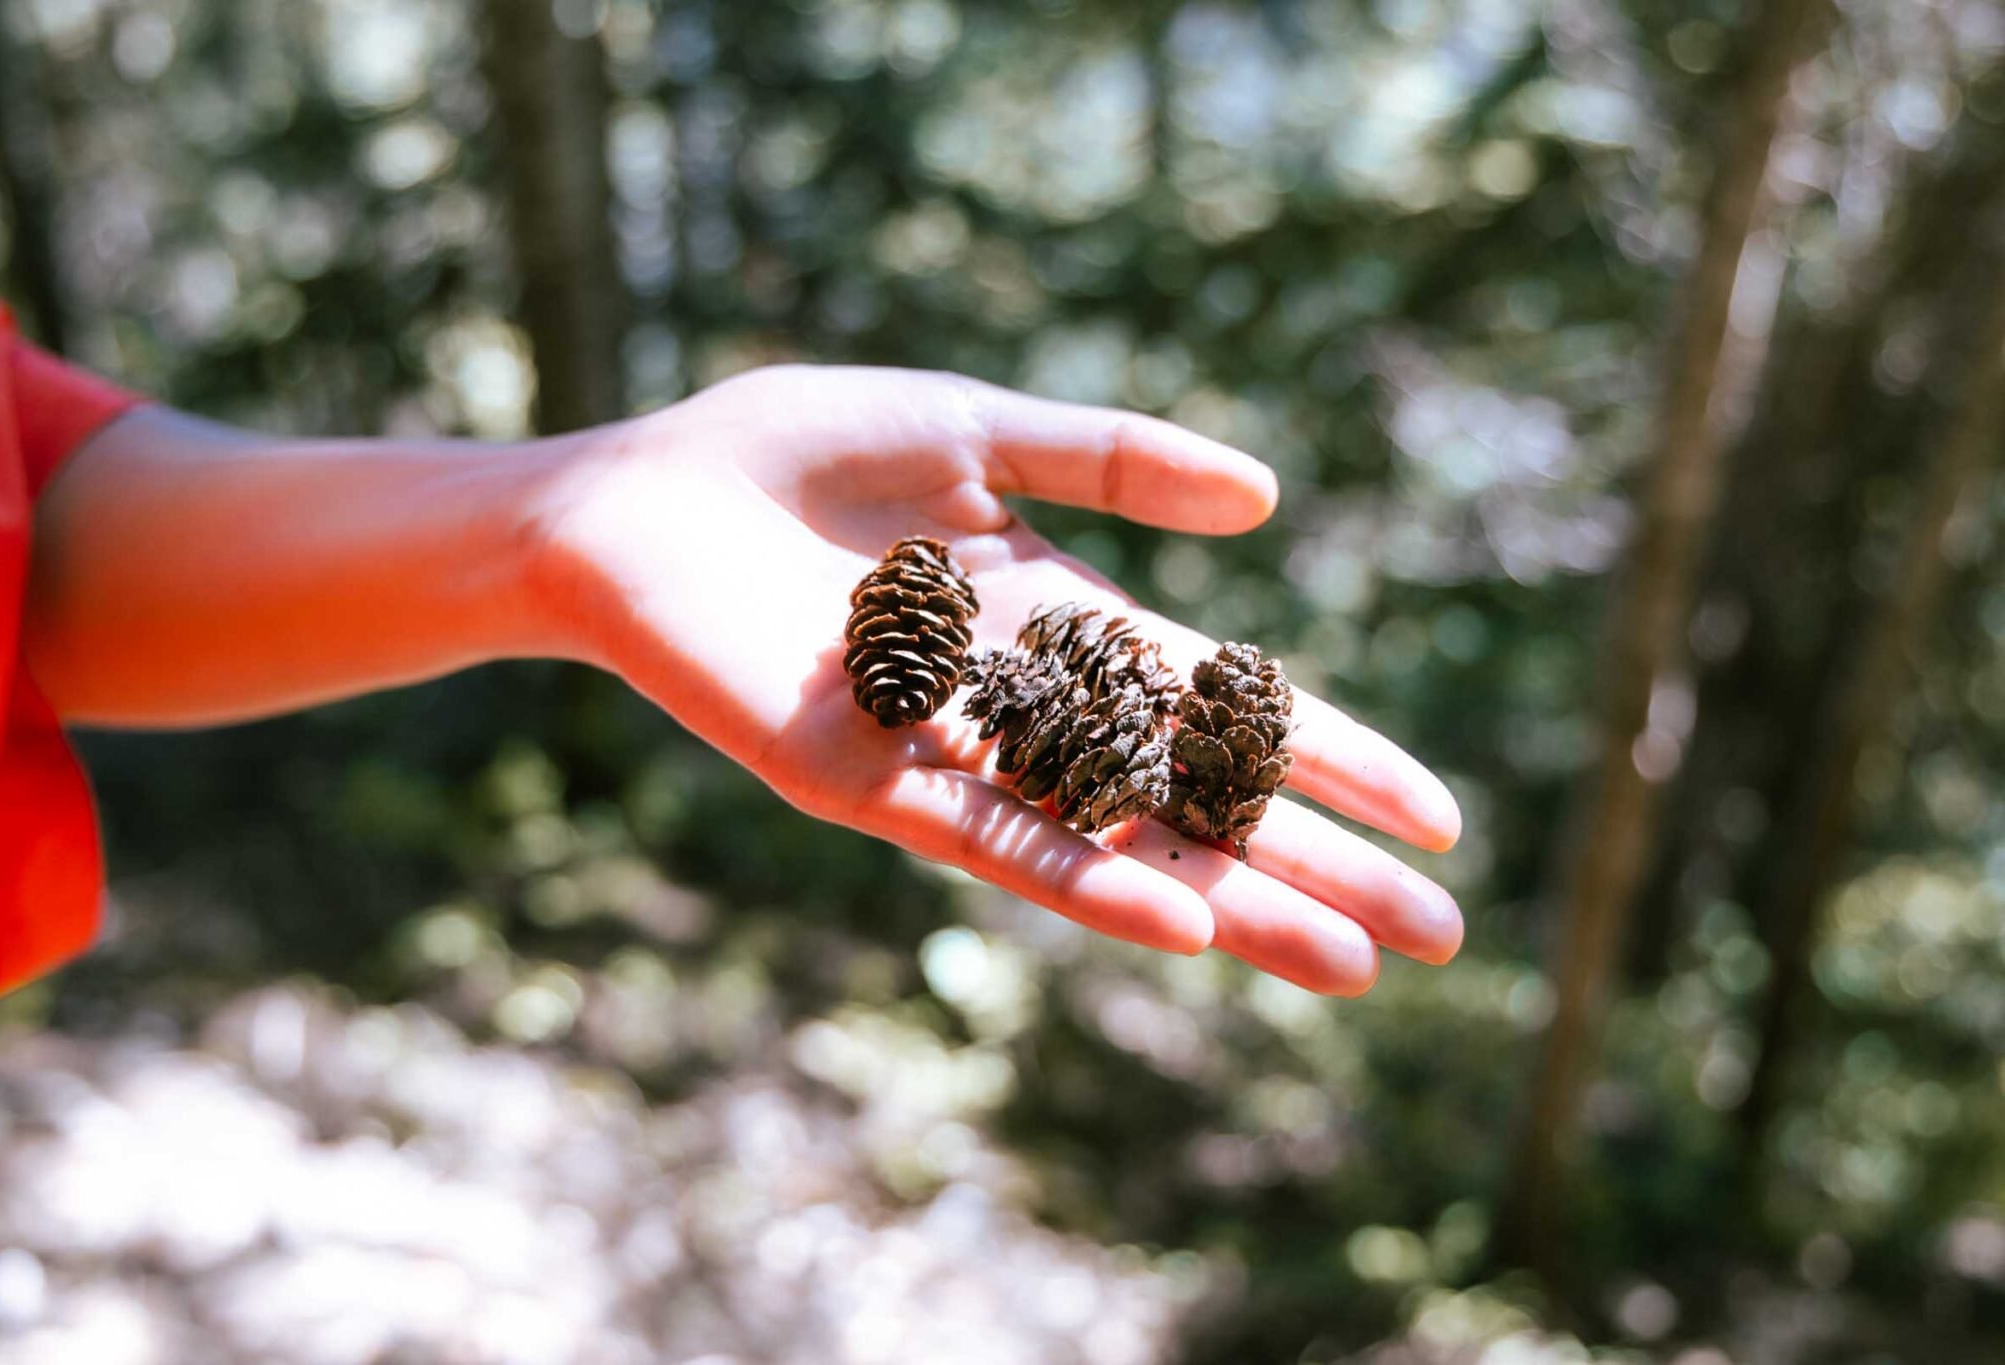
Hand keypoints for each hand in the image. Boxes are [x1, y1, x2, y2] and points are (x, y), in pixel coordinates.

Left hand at [528, 366, 1462, 993]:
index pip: (1225, 705)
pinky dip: (1089, 878)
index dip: (1330, 757)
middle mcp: (1022, 708)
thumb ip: (1113, 459)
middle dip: (1316, 863)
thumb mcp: (975, 430)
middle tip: (1442, 935)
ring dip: (1236, 903)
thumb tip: (1272, 498)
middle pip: (1198, 798)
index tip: (1441, 812)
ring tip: (1354, 963)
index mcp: (1057, 624)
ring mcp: (950, 758)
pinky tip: (1185, 919)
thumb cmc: (783, 454)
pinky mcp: (866, 783)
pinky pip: (995, 842)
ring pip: (1120, 841)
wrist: (627, 499)